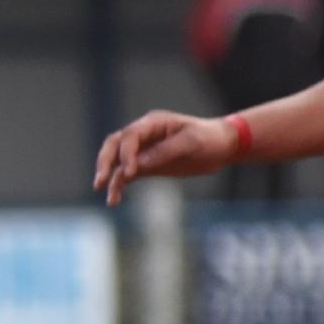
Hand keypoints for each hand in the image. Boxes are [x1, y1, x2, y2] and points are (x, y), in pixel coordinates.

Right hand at [92, 110, 239, 204]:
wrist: (222, 147)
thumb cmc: (209, 139)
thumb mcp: (191, 142)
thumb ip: (165, 152)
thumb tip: (139, 165)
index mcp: (152, 124)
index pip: (130, 136)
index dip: (126, 154)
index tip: (131, 173)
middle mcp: (143, 135)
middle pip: (113, 145)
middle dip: (105, 163)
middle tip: (101, 181)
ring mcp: (143, 151)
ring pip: (117, 162)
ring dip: (109, 177)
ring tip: (107, 196)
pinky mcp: (147, 166)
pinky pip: (127, 175)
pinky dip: (119, 186)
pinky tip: (114, 200)